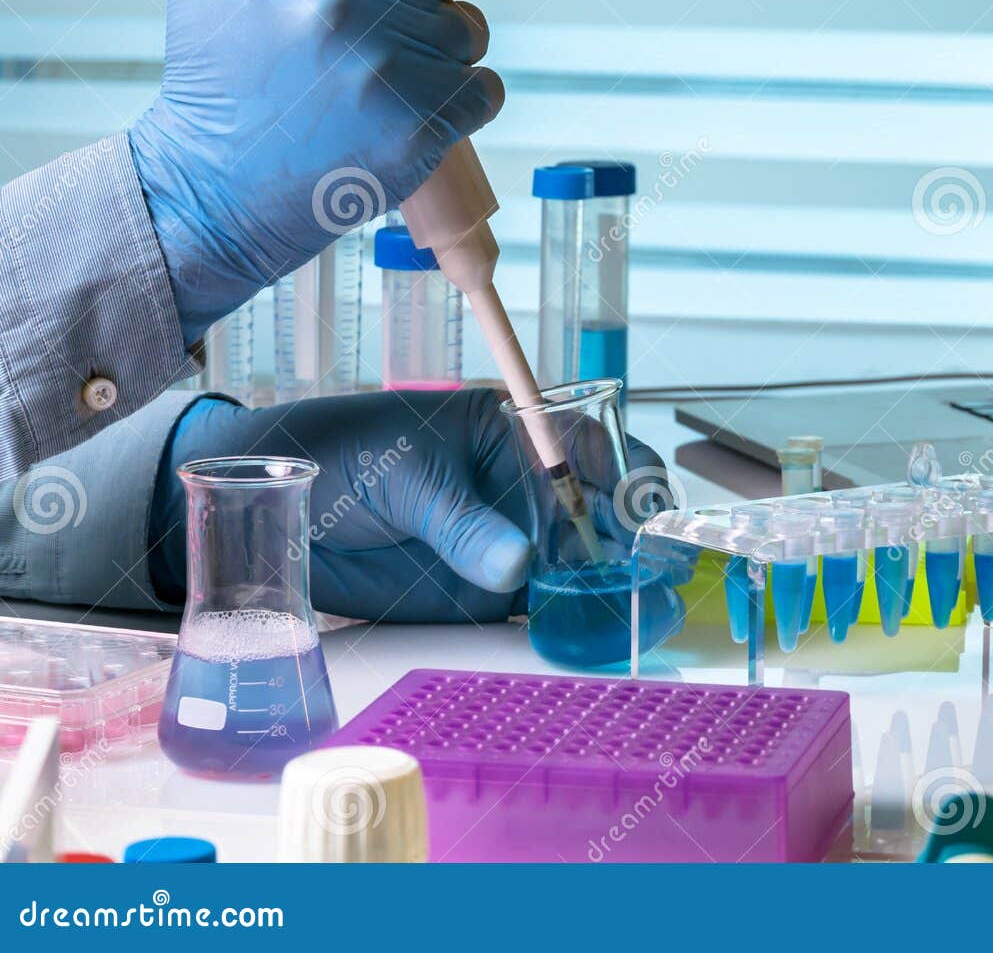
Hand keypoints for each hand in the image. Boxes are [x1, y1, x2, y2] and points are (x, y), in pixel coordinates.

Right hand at [129, 0, 503, 344]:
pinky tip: (410, 110)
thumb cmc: (215, 67)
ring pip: (470, 26)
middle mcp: (347, 1)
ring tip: (382, 75)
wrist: (214, 186)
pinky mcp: (420, 130)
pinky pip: (487, 88)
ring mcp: (389, 69)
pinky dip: (462, 100)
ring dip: (442, 48)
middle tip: (372, 29)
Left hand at [150, 389, 670, 623]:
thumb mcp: (403, 478)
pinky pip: (542, 606)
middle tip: (649, 571)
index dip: (629, 472)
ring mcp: (510, 537)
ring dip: (611, 584)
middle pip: (600, 509)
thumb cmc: (338, 457)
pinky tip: (592, 631)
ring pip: (581, 561)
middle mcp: (524, 484)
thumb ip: (461, 521)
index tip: (645, 506)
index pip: (590, 444)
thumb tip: (518, 565)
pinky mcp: (489, 589)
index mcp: (513, 429)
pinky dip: (570, 620)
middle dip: (632, 538)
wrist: (275, 510)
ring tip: (635, 608)